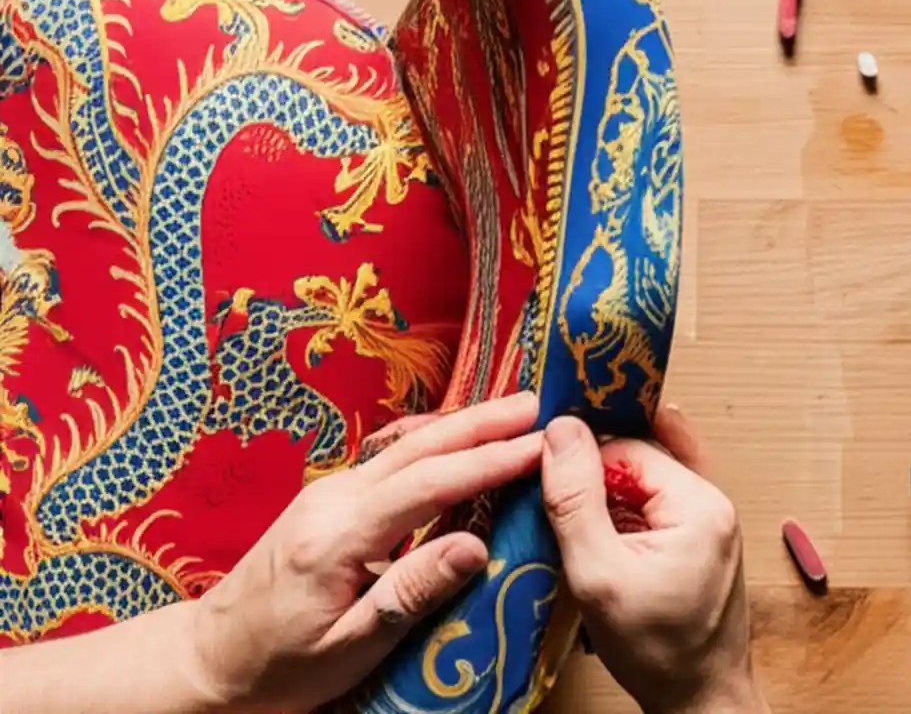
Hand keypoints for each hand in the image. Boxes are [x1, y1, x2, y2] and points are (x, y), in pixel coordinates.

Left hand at [188, 393, 541, 712]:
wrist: (208, 659)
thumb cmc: (279, 666)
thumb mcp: (349, 647)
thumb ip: (412, 593)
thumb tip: (476, 545)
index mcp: (338, 536)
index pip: (429, 483)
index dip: (489, 461)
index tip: (541, 445)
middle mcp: (331, 499)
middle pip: (418, 446)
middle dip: (482, 423)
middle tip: (538, 406)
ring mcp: (327, 493)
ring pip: (404, 445)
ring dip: (461, 426)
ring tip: (513, 413)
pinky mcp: (328, 500)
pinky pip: (390, 459)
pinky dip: (434, 442)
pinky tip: (458, 439)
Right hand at [540, 407, 768, 713]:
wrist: (701, 702)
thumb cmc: (657, 652)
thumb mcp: (599, 576)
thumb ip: (576, 500)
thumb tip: (560, 429)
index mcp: (699, 502)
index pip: (627, 445)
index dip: (582, 460)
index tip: (545, 483)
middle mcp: (712, 503)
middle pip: (637, 460)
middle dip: (594, 477)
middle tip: (556, 505)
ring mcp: (707, 523)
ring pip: (642, 484)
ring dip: (605, 499)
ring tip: (574, 529)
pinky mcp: (696, 543)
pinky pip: (652, 510)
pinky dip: (621, 517)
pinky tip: (596, 539)